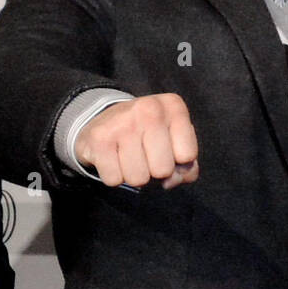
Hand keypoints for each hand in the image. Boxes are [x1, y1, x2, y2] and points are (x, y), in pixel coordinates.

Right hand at [75, 94, 198, 188]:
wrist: (105, 120)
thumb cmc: (149, 136)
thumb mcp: (176, 142)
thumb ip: (187, 166)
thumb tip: (170, 181)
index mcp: (174, 107)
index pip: (188, 156)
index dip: (178, 163)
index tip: (167, 150)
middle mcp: (150, 109)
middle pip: (163, 170)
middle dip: (155, 172)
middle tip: (146, 156)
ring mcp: (123, 122)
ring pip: (138, 179)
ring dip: (134, 176)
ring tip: (129, 158)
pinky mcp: (99, 138)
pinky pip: (114, 180)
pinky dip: (114, 177)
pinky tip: (113, 159)